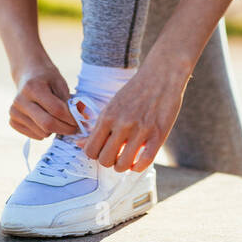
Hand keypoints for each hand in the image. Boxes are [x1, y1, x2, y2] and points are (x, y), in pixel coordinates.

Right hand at [8, 58, 78, 139]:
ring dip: (55, 130)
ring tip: (57, 119)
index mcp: (33, 88)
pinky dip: (44, 132)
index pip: (56, 110)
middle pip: (47, 124)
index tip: (81, 121)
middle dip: (65, 129)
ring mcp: (14, 112)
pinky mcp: (12, 121)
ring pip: (42, 133)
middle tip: (75, 128)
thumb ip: (68, 100)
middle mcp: (20, 101)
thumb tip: (79, 119)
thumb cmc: (47, 78)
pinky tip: (45, 120)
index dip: (71, 118)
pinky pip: (34, 135)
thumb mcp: (60, 82)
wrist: (27, 74)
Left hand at [81, 53, 190, 172]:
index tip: (103, 150)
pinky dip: (139, 167)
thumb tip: (79, 143)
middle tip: (116, 154)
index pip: (90, 150)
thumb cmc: (136, 90)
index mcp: (107, 116)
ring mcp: (140, 130)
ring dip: (124, 165)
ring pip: (123, 165)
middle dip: (109, 161)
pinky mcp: (158, 134)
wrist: (162, 75)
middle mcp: (122, 124)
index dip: (95, 154)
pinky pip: (144, 162)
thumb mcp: (112, 105)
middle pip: (105, 160)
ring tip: (128, 158)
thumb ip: (97, 126)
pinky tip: (139, 160)